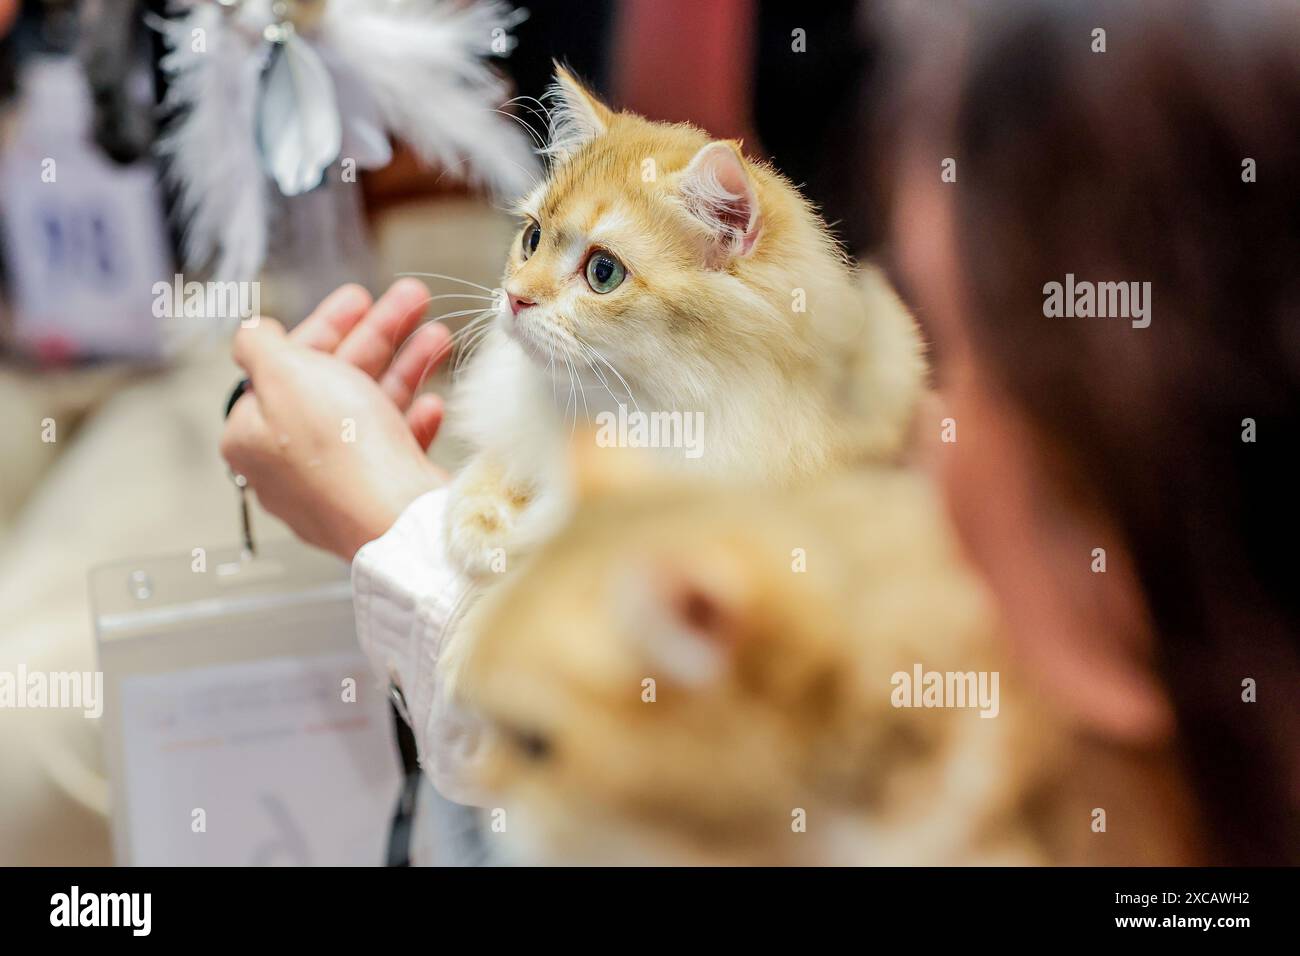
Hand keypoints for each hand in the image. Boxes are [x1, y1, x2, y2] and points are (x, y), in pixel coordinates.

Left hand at [220, 279, 450, 558]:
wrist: (397, 518)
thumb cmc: (340, 449)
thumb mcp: (285, 373)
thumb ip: (259, 344)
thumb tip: (251, 332)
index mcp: (253, 434)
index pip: (285, 366)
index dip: (327, 325)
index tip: (359, 297)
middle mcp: (289, 464)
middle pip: (333, 383)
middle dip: (378, 335)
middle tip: (413, 300)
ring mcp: (335, 485)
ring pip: (369, 412)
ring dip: (405, 367)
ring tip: (440, 337)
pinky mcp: (376, 500)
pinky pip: (391, 451)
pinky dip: (411, 421)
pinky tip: (433, 403)